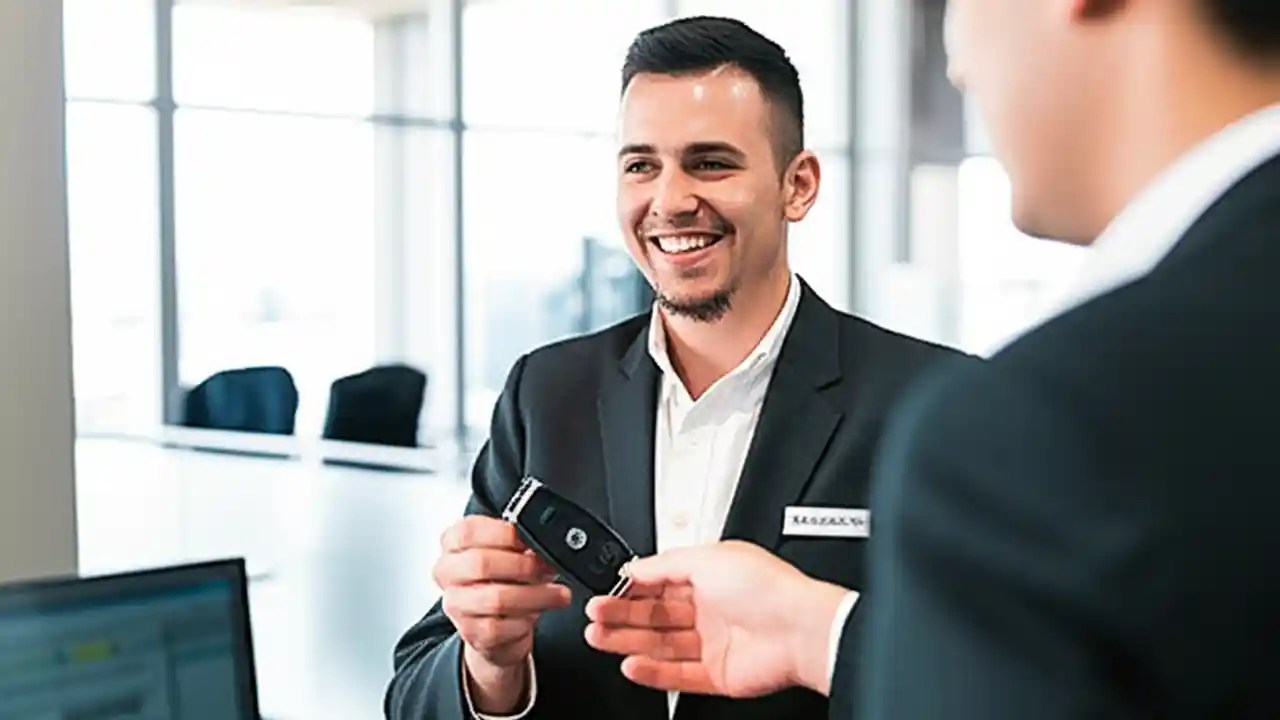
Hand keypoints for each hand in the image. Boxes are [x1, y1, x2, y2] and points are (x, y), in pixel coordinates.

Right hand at [434, 515, 571, 712]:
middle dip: (523, 565)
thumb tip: (544, 541)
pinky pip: (502, 626)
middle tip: (548, 567)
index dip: (504, 534)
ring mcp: (456, 605)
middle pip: (481, 563)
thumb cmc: (503, 579)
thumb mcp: (508, 551)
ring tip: (558, 593)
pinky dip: (526, 619)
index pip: (468, 531)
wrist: (495, 624)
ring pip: (496, 598)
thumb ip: (520, 541)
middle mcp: (448, 573)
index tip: (530, 540)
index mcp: (453, 544)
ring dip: (535, 595)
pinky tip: (537, 612)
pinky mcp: (472, 633)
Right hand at [583, 540, 847, 697]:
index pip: (659, 583)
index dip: (630, 589)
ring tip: (600, 639)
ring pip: (660, 645)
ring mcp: (714, 643)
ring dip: (628, 642)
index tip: (604, 592)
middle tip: (594, 617)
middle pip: (655, 615)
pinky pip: (677, 675)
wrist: (800, 629)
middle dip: (621, 615)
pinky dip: (652, 672)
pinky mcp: (718, 674)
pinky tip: (630, 664)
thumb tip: (634, 567)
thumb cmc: (767, 587)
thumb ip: (664, 564)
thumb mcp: (707, 557)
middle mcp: (710, 609)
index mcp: (709, 577)